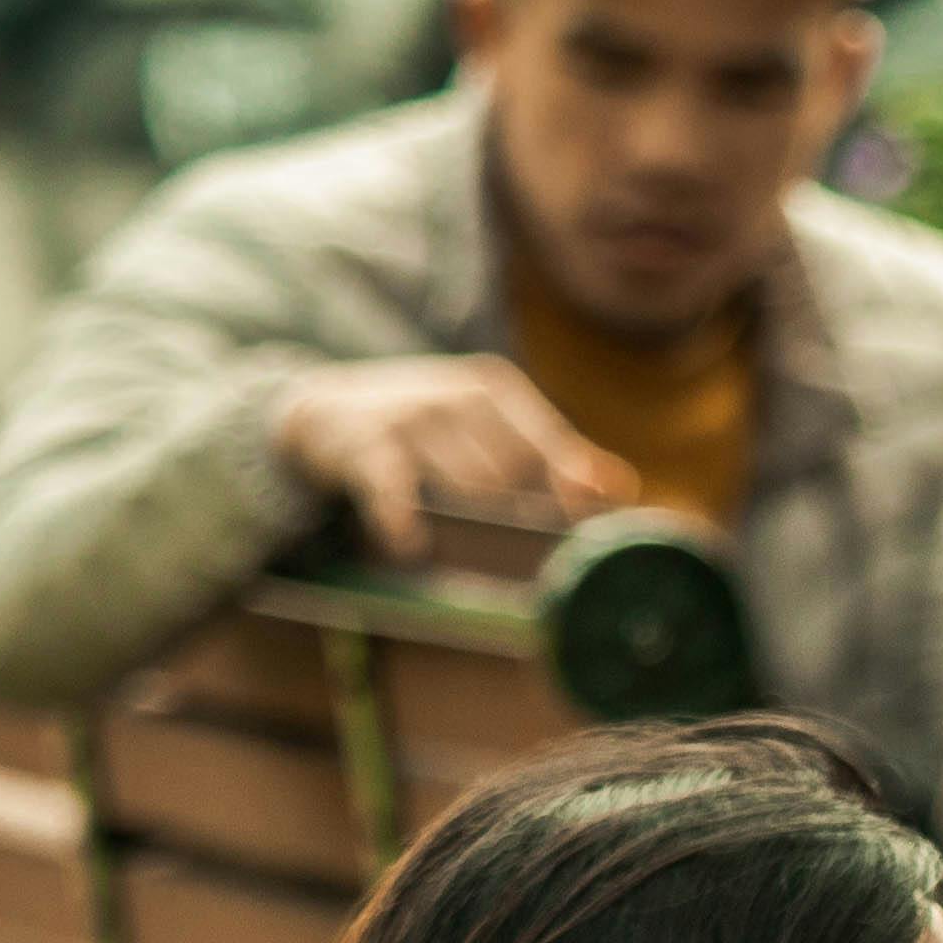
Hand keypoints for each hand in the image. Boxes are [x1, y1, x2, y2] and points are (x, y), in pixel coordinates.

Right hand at [268, 357, 637, 560]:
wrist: (322, 411)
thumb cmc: (424, 429)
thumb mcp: (487, 424)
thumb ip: (554, 454)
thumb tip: (621, 487)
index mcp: (494, 389)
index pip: (549, 450)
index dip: (570, 496)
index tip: (585, 533)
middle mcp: (456, 397)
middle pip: (513, 479)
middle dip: (520, 522)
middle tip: (520, 553)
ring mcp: (410, 420)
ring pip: (467, 492)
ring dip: (471, 531)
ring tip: (468, 551)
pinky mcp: (366, 448)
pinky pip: (395, 492)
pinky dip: (404, 522)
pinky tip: (412, 547)